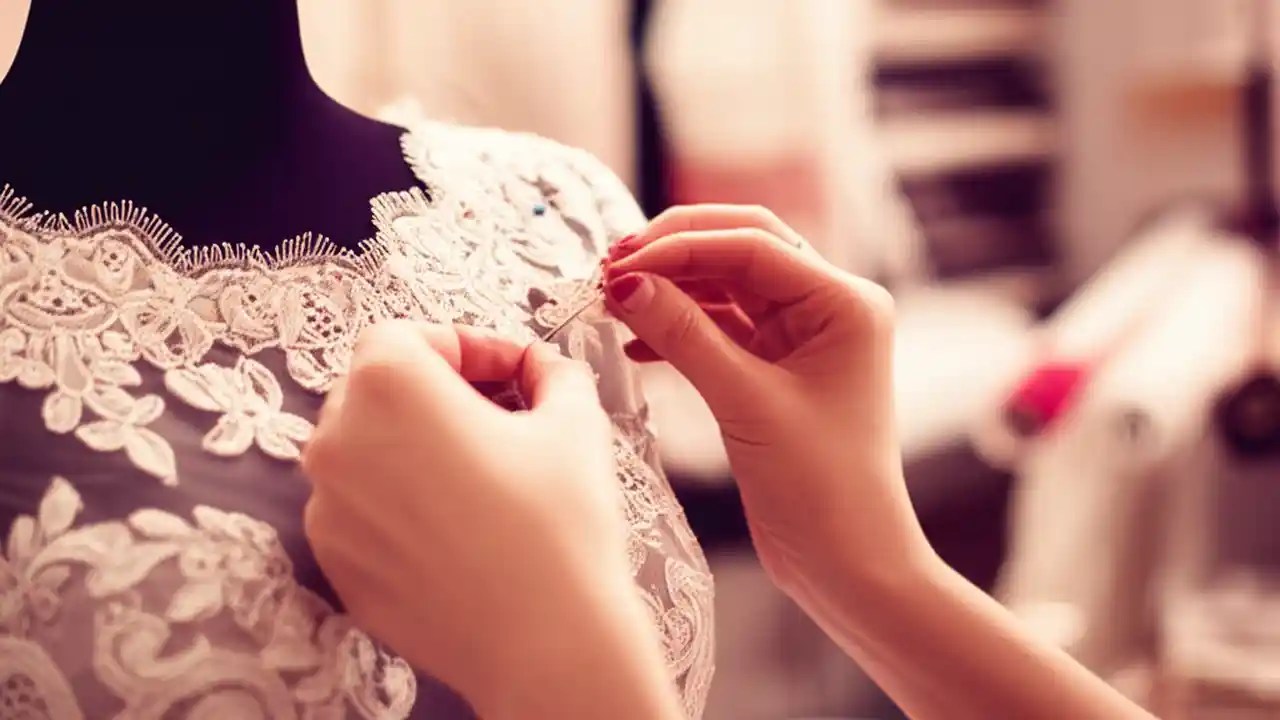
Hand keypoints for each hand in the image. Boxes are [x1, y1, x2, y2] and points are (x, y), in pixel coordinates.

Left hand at [301, 322, 680, 719]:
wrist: (546, 644)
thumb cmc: (560, 523)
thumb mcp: (574, 420)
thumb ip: (549, 371)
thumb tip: (537, 367)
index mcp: (387, 385)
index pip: (407, 336)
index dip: (467, 346)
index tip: (513, 374)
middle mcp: (336, 440)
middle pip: (376, 389)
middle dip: (435, 393)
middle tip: (500, 417)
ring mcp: (326, 509)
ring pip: (363, 451)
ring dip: (412, 447)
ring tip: (479, 475)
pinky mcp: (335, 565)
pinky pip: (360, 510)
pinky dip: (398, 503)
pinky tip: (457, 527)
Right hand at [604, 205, 931, 606]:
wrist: (848, 563)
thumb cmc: (822, 488)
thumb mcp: (747, 403)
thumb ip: (685, 336)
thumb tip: (628, 283)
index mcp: (844, 303)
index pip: (753, 245)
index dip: (681, 247)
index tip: (621, 264)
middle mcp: (828, 308)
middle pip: (740, 250)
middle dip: (675, 254)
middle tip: (612, 265)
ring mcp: (802, 338)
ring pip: (726, 288)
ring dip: (672, 290)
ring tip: (614, 300)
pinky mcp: (777, 369)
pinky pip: (721, 329)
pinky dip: (679, 329)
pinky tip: (636, 341)